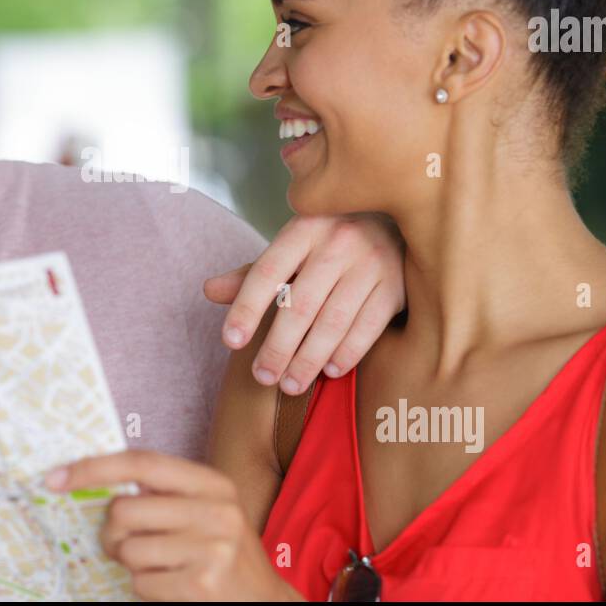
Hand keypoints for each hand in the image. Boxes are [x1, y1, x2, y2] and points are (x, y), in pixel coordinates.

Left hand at [46, 450, 303, 600]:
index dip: (94, 467)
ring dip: (134, 565)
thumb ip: (164, 493)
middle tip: (125, 545)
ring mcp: (211, 548)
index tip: (56, 478)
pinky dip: (147, 589)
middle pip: (125, 510)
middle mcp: (216, 510)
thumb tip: (94, 483)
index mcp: (213, 483)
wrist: (264, 600)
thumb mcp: (205, 511)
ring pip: (129, 550)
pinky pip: (140, 582)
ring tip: (162, 567)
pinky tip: (172, 586)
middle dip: (113, 533)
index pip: (142, 462)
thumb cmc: (221, 552)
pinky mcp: (200, 584)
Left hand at [205, 212, 404, 393]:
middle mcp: (338, 240)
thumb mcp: (291, 250)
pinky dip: (347, 353)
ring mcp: (372, 261)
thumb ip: (252, 275)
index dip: (245, 308)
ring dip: (308, 359)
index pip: (266, 272)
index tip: (230, 342)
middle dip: (278, 347)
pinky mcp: (396, 284)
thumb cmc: (330, 244)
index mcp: (304, 228)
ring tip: (290, 384)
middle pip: (300, 304)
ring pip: (333, 321)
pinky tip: (329, 371)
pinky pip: (368, 327)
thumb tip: (209, 291)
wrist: (393, 220)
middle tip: (262, 377)